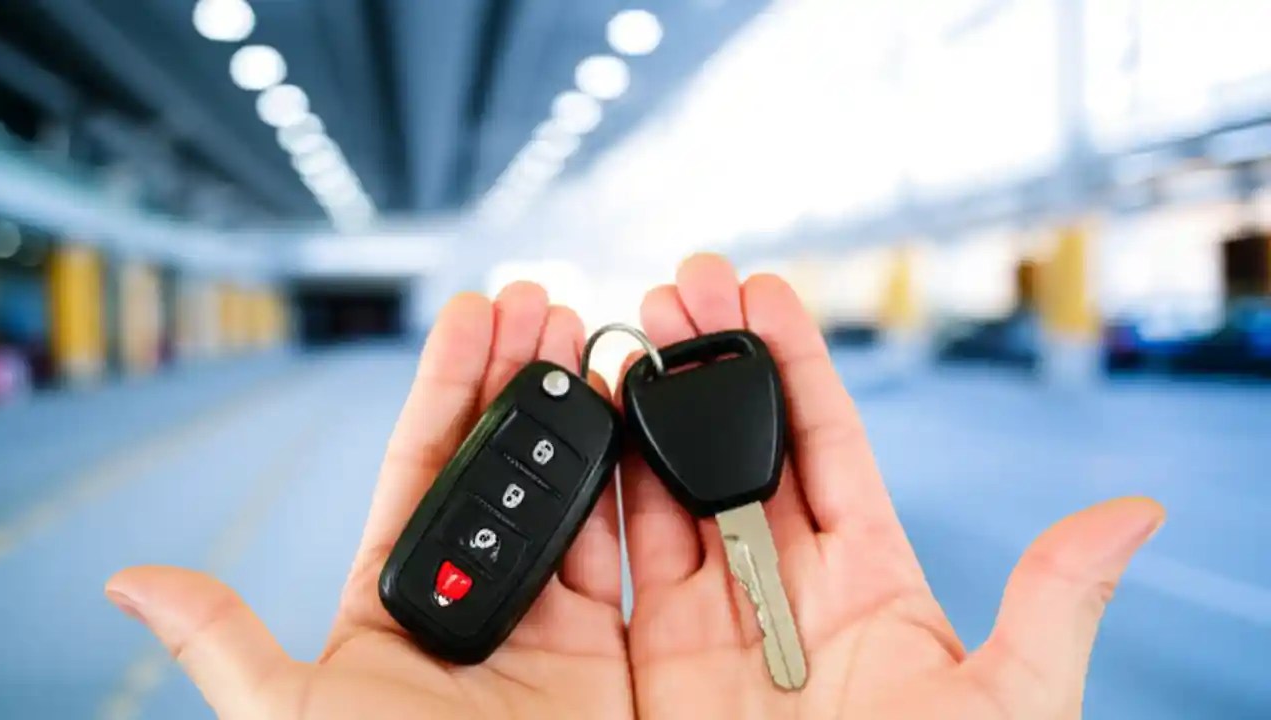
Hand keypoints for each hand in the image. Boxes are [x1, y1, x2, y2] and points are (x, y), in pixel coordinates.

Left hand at [106, 284, 631, 718]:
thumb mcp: (293, 714)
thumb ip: (229, 641)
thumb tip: (130, 582)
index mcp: (397, 597)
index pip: (424, 464)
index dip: (449, 384)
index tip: (473, 313)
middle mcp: (476, 596)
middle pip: (503, 460)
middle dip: (521, 374)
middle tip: (543, 300)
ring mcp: (548, 619)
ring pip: (570, 488)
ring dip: (582, 409)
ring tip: (593, 335)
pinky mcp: (611, 649)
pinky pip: (628, 549)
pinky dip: (639, 482)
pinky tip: (638, 418)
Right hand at [622, 254, 1163, 718]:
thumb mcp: (1009, 706)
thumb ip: (1050, 604)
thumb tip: (1133, 511)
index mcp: (875, 582)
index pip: (828, 444)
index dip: (796, 363)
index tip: (764, 292)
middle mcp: (788, 589)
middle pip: (741, 449)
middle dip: (710, 363)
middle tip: (681, 287)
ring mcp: (717, 626)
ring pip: (673, 495)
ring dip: (648, 414)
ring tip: (629, 338)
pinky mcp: (658, 667)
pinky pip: (625, 569)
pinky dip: (603, 500)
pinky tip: (592, 435)